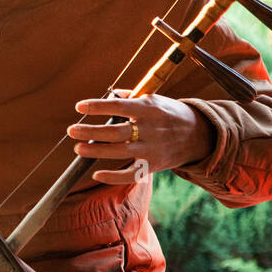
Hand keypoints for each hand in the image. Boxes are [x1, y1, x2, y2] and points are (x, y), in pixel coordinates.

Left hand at [67, 90, 215, 184]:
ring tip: (78, 148)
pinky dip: (113, 177)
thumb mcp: (155, 99)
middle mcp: (150, 129)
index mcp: (149, 109)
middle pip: (115, 132)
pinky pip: (131, 174)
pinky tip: (96, 174)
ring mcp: (152, 149)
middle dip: (90, 131)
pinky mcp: (153, 165)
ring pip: (119, 152)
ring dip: (96, 151)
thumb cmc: (169, 114)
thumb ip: (130, 97)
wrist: (200, 135)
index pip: (119, 106)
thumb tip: (108, 95)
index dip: (98, 106)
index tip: (79, 106)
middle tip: (72, 130)